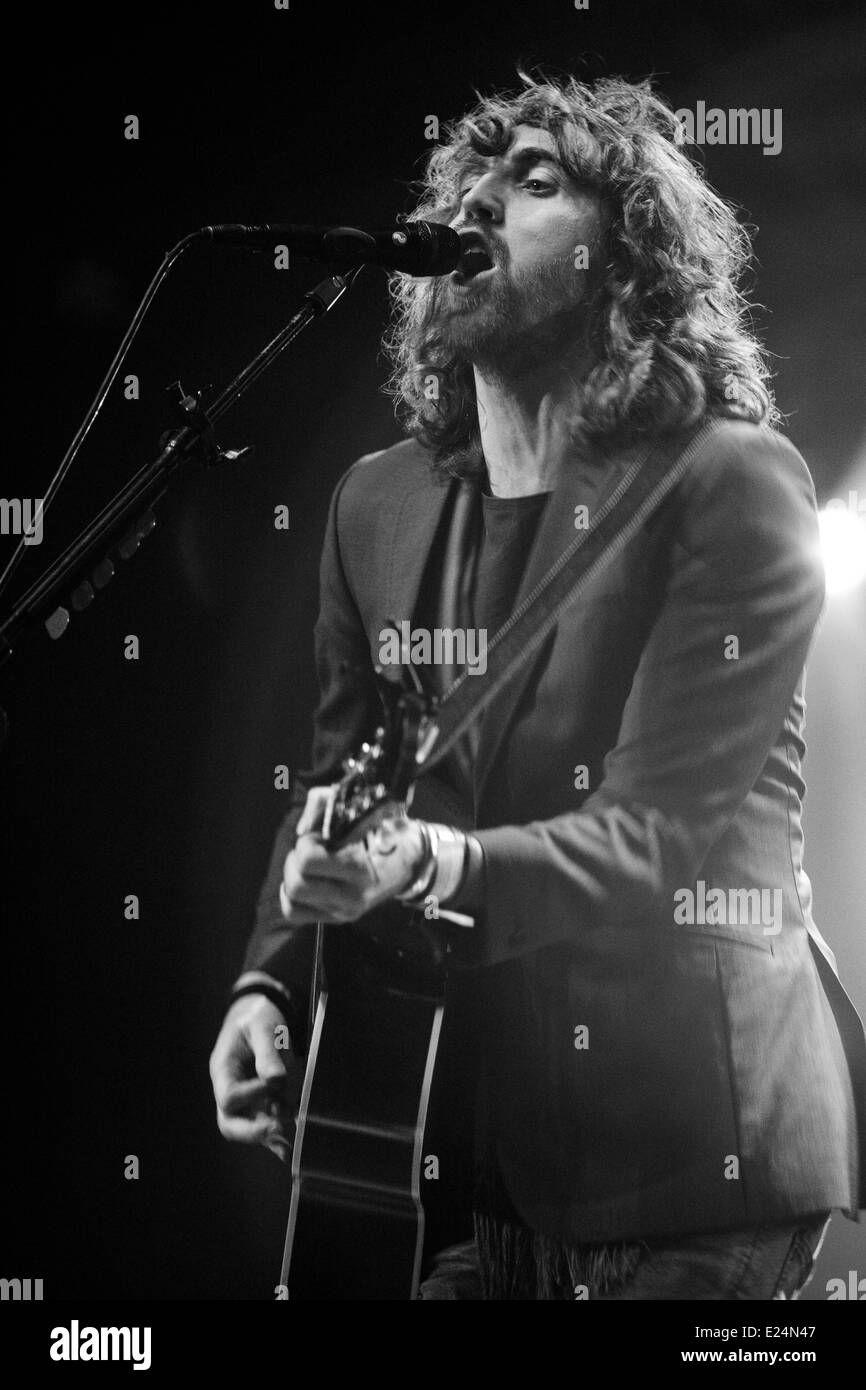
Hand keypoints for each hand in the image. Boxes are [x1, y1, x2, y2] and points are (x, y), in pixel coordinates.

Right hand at [209, 993, 302, 1161]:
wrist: (259, 1016)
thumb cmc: (257, 1018)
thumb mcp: (262, 1028)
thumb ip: (268, 1054)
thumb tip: (276, 1081)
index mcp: (223, 1069)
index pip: (229, 1096)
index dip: (251, 1095)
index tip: (275, 1082)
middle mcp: (229, 1089)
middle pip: (229, 1124)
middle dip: (253, 1132)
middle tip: (278, 1130)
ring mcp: (244, 1100)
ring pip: (249, 1129)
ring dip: (269, 1137)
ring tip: (291, 1144)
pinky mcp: (260, 1104)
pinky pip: (265, 1125)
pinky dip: (278, 1137)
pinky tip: (293, 1146)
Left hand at [278, 784, 426, 924]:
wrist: (409, 863)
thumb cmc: (383, 831)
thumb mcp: (361, 808)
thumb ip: (324, 803)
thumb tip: (301, 829)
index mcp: (359, 868)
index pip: (308, 861)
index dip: (307, 843)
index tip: (321, 837)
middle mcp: (351, 897)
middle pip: (296, 885)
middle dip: (296, 861)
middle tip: (311, 850)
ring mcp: (343, 913)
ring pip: (291, 900)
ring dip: (293, 877)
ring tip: (310, 867)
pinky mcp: (334, 920)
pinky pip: (293, 914)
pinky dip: (289, 897)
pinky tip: (304, 882)